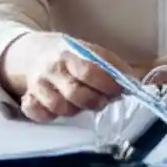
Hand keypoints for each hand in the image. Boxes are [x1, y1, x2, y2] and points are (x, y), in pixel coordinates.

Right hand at [0, 32, 130, 122]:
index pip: (90, 71)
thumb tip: (138, 78)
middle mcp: (53, 69)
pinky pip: (39, 115)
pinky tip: (57, 109)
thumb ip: (112, 64)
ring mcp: (38, 85)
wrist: (29, 52)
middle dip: (96, 101)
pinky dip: (49, 116)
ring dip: (76, 110)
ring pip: (60, 108)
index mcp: (71, 54)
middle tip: (104, 100)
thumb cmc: (68, 54)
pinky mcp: (28, 99)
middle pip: (76, 94)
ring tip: (82, 103)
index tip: (120, 90)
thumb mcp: (89, 50)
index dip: (108, 85)